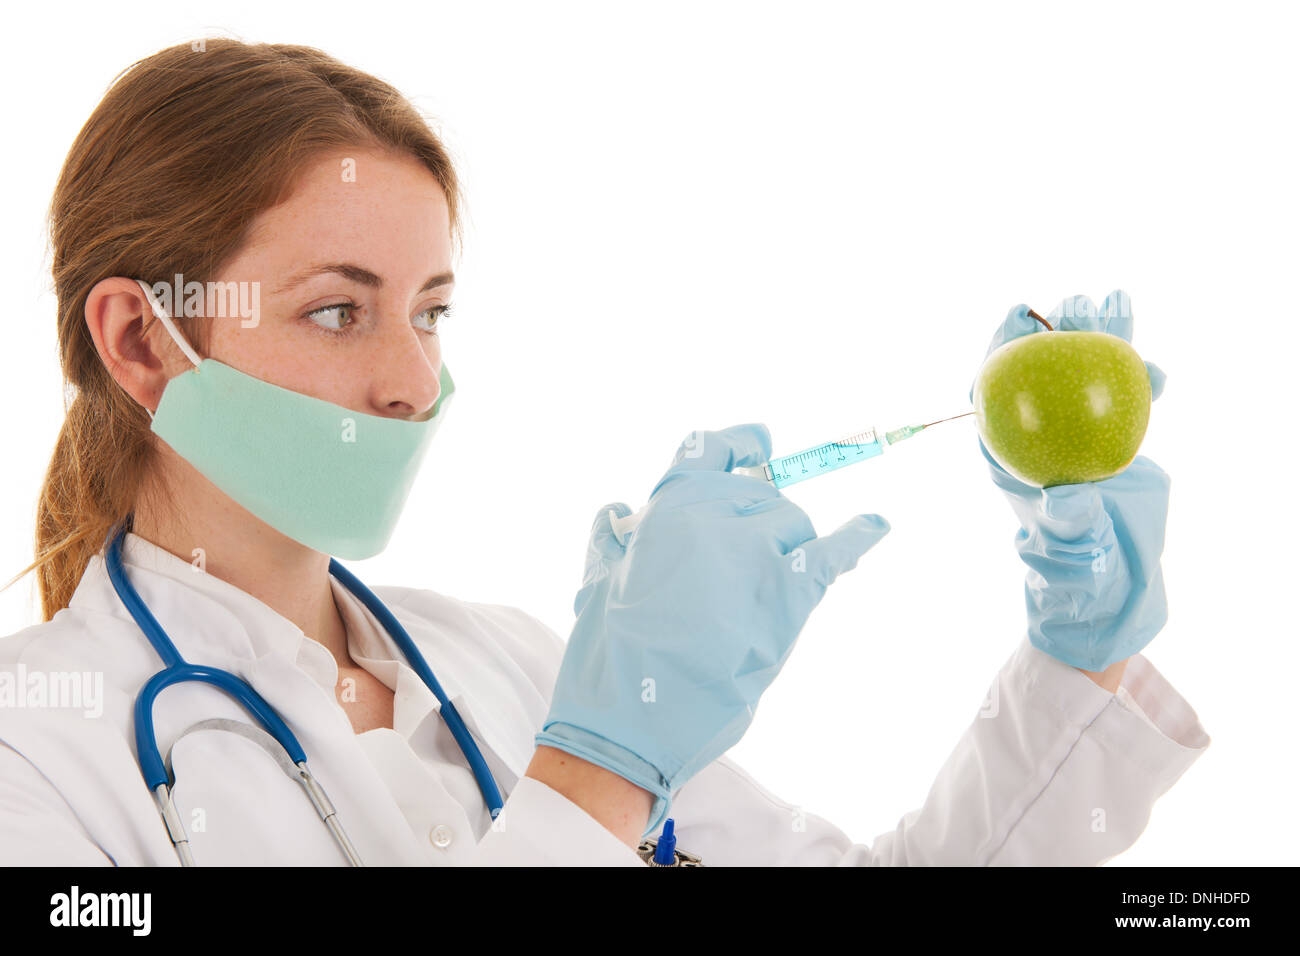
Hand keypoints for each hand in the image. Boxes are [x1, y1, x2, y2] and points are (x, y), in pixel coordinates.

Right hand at [536, 423, 889, 834]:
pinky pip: (836, 551)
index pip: (712, 449)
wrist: (640, 712)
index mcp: (669, 505)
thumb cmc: (612, 651)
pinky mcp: (791, 593)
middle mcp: (718, 514)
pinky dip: (859, 535)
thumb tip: (618, 507)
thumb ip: (610, 537)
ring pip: (794, 524)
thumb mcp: (598, 579)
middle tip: (739, 569)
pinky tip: (876, 524)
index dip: (741, 443)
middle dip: (755, 521)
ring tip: (765, 586)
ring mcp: (758, 550)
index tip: (760, 445)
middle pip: (760, 495)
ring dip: (787, 546)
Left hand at [970, 290, 1170, 672]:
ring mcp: (1074, 431)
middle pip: (1039, 369)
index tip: (1014, 319)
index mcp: (1007, 450)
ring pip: (1083, 374)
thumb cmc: (1079, 570)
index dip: (999, 348)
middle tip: (1077, 307)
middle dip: (1054, 329)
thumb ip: (1071, 525)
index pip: (993, 388)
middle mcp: (1036, 434)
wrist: (1113, 583)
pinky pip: (1121, 396)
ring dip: (1100, 338)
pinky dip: (1137, 376)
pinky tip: (1154, 367)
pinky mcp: (1111, 438)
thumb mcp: (1073, 549)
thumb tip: (1068, 501)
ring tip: (1116, 304)